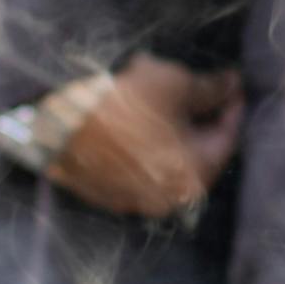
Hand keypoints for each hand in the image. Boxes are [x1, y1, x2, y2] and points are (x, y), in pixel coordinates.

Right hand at [44, 56, 244, 216]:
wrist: (53, 122)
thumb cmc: (123, 102)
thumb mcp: (175, 84)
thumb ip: (211, 88)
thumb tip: (231, 84)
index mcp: (194, 178)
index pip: (226, 137)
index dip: (230, 105)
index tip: (232, 83)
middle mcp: (167, 200)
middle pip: (194, 150)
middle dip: (196, 114)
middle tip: (194, 83)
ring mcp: (133, 200)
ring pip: (163, 157)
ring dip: (167, 126)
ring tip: (156, 90)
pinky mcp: (104, 194)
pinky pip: (134, 164)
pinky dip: (140, 140)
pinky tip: (131, 112)